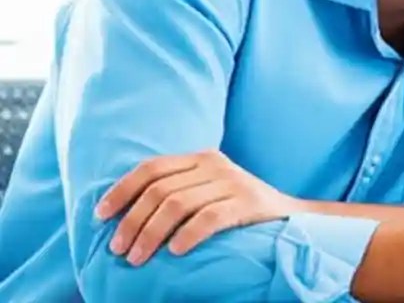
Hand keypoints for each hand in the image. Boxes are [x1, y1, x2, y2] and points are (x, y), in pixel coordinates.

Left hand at [95, 149, 300, 265]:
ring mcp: (234, 181)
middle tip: (118, 249)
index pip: (151, 168)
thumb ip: (178, 190)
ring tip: (136, 258)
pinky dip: (187, 235)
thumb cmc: (239, 209)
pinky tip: (173, 251)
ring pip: (177, 204)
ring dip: (150, 233)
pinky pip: (209, 218)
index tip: (100, 216)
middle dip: (131, 221)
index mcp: (201, 157)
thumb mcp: (208, 190)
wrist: (291, 217)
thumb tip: (123, 214)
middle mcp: (215, 164)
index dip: (122, 190)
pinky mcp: (249, 202)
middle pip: (159, 190)